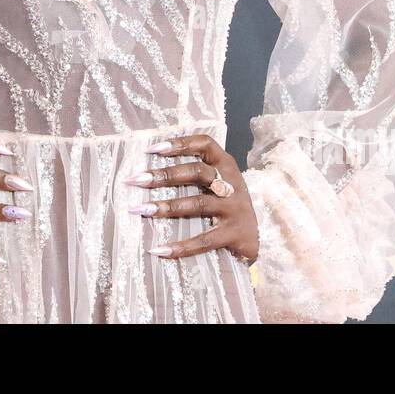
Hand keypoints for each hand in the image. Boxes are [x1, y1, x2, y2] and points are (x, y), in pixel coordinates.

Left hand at [124, 133, 260, 262]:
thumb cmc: (227, 204)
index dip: (180, 144)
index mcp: (226, 165)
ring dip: (167, 206)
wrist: (258, 237)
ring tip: (140, 209)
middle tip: (136, 180)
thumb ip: (195, 173)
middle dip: (164, 175)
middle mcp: (231, 184)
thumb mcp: (218, 182)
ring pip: (198, 204)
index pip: (205, 144)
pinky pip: (204, 240)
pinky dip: (180, 246)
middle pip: (197, 172)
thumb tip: (149, 171)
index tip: (153, 148)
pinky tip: (158, 249)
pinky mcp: (234, 234)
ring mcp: (234, 208)